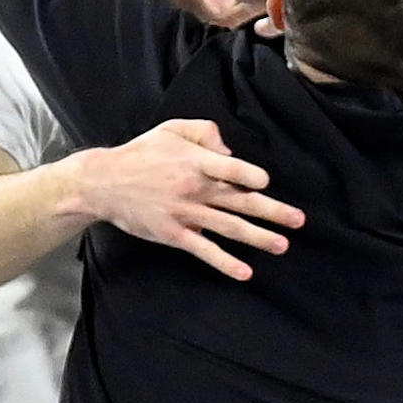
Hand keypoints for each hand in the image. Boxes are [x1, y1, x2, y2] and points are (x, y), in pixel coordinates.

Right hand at [76, 119, 303, 280]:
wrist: (103, 182)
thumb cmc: (142, 154)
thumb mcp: (171, 130)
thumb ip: (204, 132)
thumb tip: (231, 151)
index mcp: (196, 162)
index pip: (230, 169)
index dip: (250, 176)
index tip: (266, 183)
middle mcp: (195, 188)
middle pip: (240, 201)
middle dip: (273, 211)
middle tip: (299, 221)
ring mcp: (185, 213)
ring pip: (229, 227)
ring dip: (258, 238)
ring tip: (283, 245)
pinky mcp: (175, 234)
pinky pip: (204, 250)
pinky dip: (225, 262)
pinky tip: (245, 272)